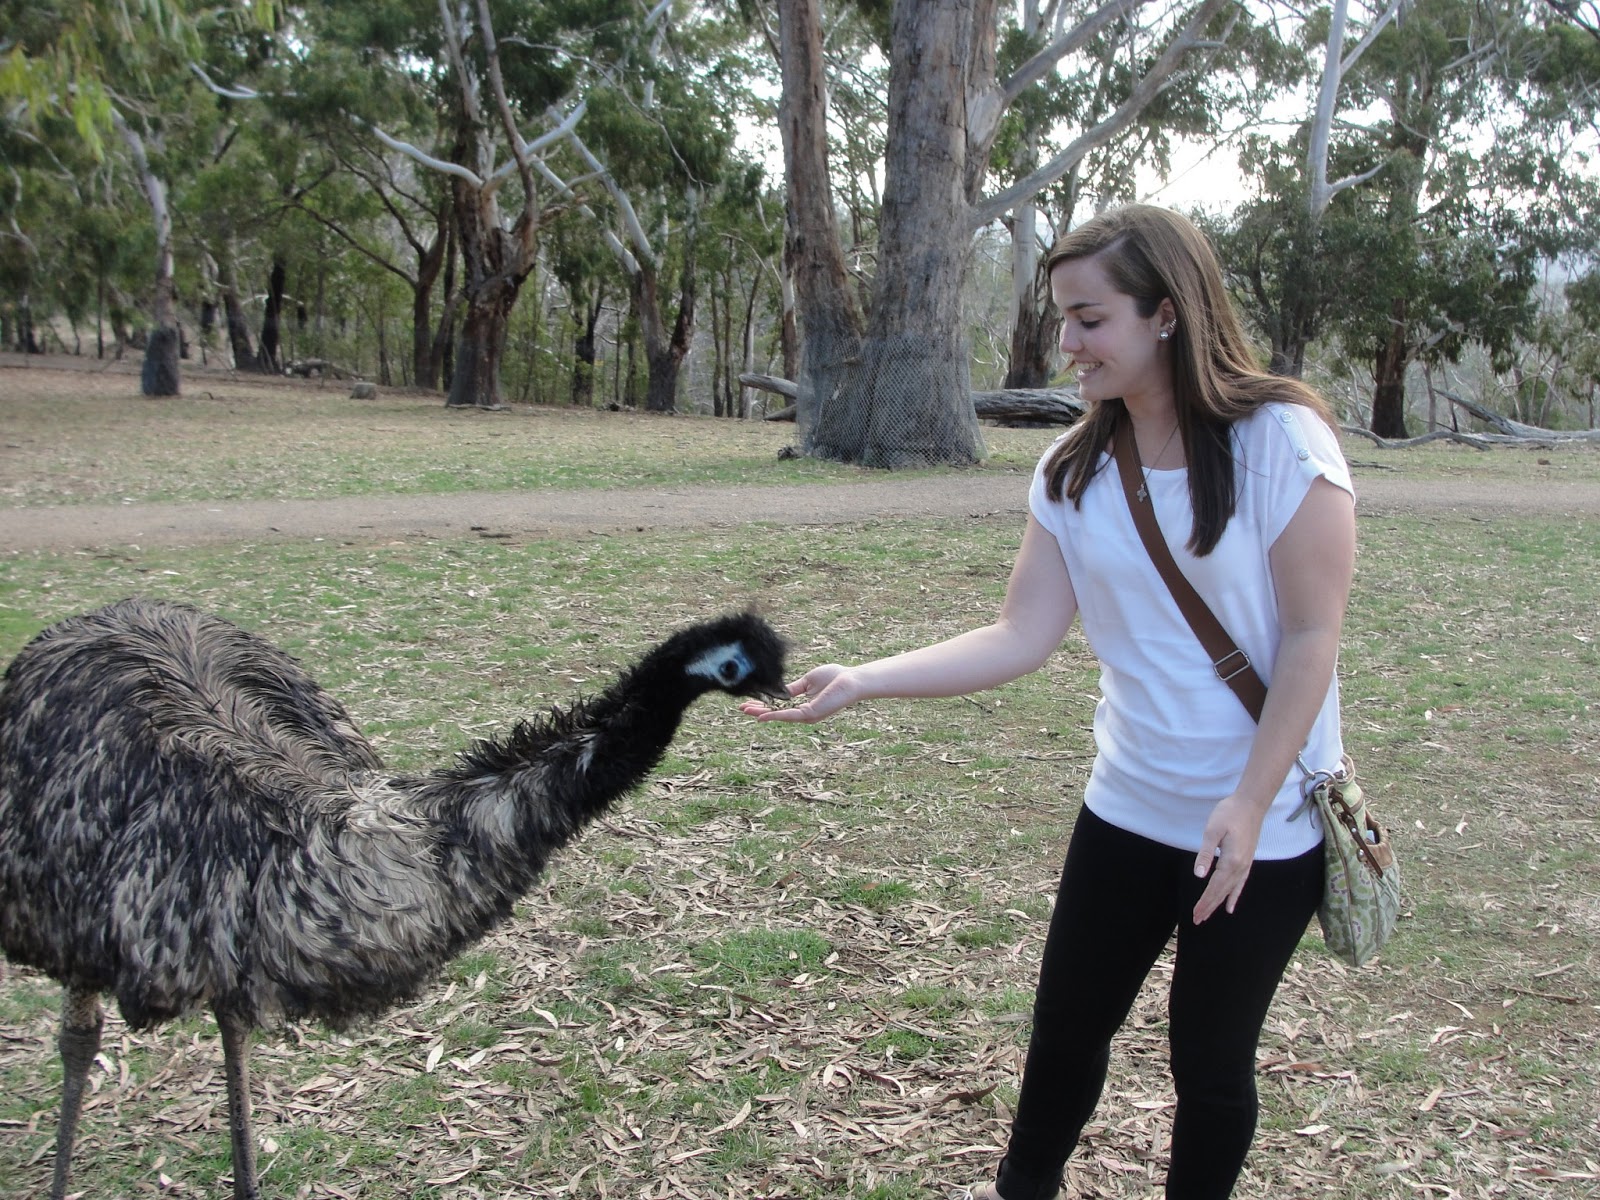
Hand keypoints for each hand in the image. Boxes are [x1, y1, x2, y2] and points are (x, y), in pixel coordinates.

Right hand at [738, 664, 860, 722]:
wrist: (851, 680)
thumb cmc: (835, 678)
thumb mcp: (808, 680)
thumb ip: (794, 688)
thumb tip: (781, 691)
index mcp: (804, 705)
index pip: (779, 706)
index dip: (764, 704)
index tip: (748, 702)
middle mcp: (804, 713)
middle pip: (776, 713)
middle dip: (758, 711)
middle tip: (741, 708)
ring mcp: (807, 715)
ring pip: (779, 715)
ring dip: (761, 713)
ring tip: (746, 710)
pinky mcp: (810, 714)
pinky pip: (789, 715)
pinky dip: (774, 715)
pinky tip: (762, 715)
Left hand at [1192, 793, 1265, 923]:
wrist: (1251, 804)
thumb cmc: (1229, 814)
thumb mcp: (1212, 831)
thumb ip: (1205, 854)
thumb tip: (1199, 875)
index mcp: (1231, 861)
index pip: (1215, 887)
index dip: (1205, 901)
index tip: (1196, 914)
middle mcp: (1240, 867)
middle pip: (1223, 892)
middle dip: (1210, 906)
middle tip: (1198, 920)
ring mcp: (1245, 865)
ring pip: (1231, 890)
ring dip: (1219, 903)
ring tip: (1209, 915)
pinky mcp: (1247, 861)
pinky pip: (1240, 884)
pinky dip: (1234, 895)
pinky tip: (1230, 905)